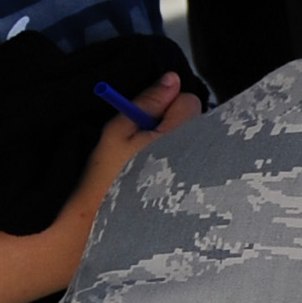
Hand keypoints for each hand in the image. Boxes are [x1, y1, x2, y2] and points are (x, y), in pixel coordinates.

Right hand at [60, 70, 200, 247]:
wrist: (101, 225)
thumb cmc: (106, 176)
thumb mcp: (118, 132)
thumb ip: (148, 102)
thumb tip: (172, 77)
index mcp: (178, 136)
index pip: (190, 101)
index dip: (169, 104)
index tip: (149, 118)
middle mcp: (197, 153)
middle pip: (197, 121)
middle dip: (176, 123)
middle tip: (148, 140)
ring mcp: (200, 174)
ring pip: (198, 141)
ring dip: (180, 142)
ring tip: (152, 160)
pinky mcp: (198, 191)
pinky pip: (198, 163)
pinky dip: (184, 161)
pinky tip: (162, 176)